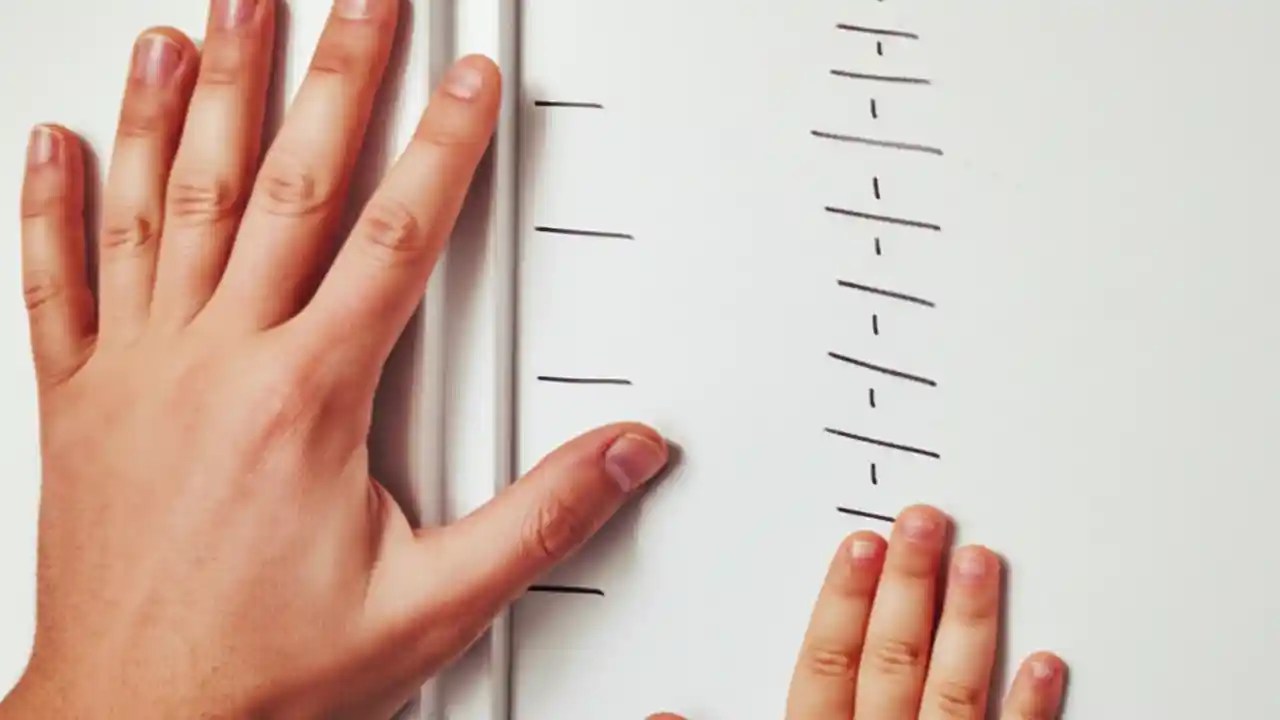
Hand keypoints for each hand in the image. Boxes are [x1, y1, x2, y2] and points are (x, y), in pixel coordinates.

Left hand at [5, 0, 667, 716]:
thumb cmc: (265, 672)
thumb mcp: (434, 605)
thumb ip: (540, 517)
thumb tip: (625, 455)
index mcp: (307, 401)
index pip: (392, 238)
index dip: (440, 146)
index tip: (463, 80)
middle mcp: (215, 366)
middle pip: (284, 187)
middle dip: (327, 77)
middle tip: (347, 4)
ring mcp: (138, 374)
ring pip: (168, 205)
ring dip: (195, 102)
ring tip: (210, 26)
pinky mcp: (80, 403)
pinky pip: (58, 281)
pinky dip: (53, 203)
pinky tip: (56, 140)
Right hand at [649, 506, 1064, 719]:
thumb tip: (660, 714)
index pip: (825, 666)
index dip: (842, 602)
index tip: (858, 549)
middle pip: (891, 663)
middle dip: (907, 587)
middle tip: (924, 523)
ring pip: (954, 694)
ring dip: (969, 625)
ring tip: (981, 564)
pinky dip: (1030, 708)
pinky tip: (1045, 662)